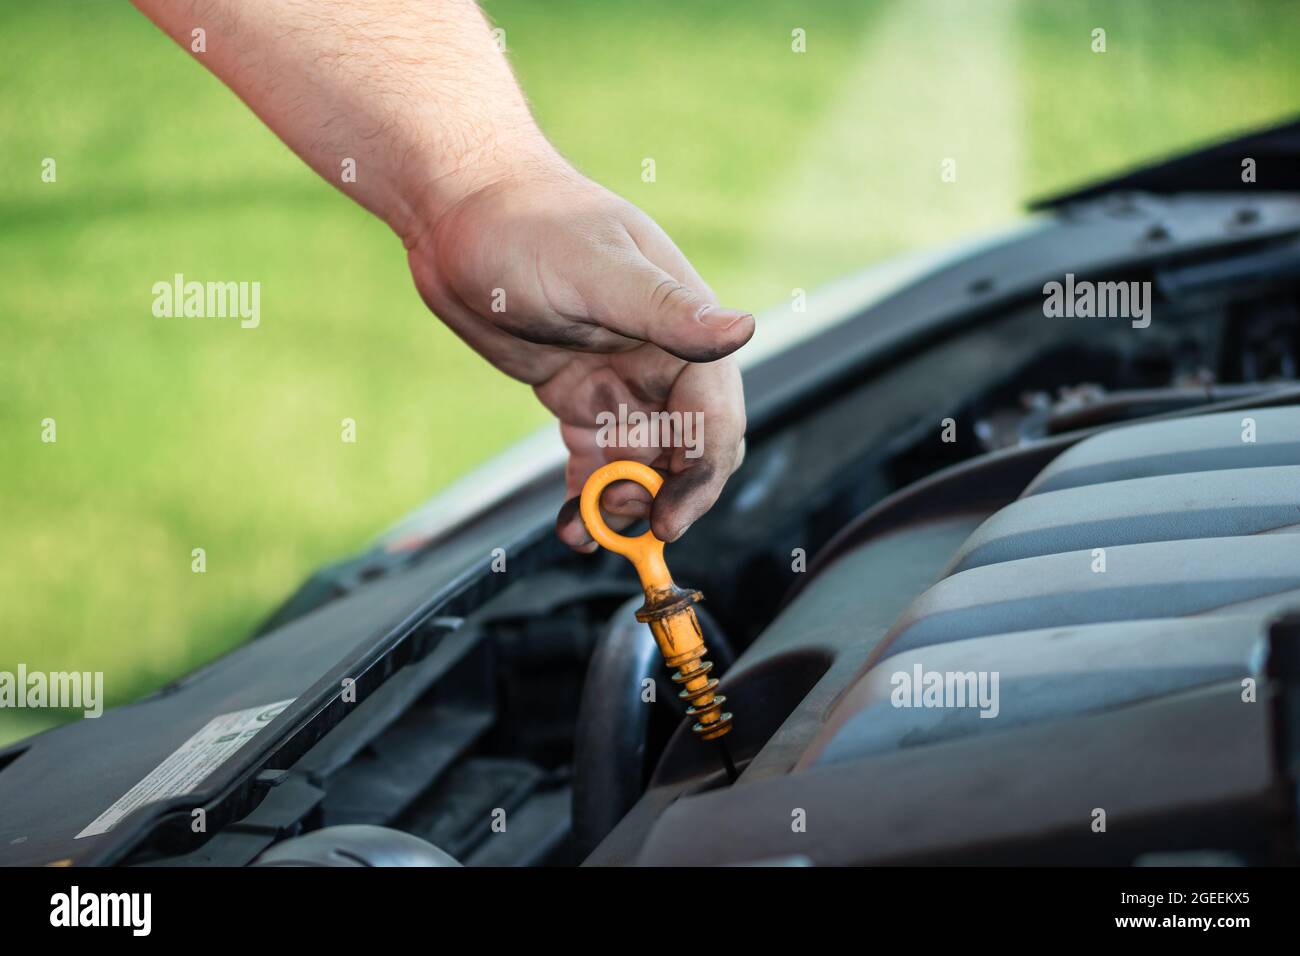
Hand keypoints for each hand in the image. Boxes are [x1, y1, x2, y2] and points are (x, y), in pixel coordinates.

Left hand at [406, 160, 752, 550]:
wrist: (456, 212)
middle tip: (621, 528)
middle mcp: (659, 359)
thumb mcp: (597, 269)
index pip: (714, 417)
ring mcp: (618, 379)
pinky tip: (568, 520)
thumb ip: (667, 311)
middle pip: (685, 450)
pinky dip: (585, 493)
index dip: (700, 475)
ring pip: (640, 462)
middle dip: (662, 497)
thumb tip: (743, 329)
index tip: (668, 521)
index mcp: (681, 327)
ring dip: (620, 505)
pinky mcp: (577, 394)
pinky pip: (594, 457)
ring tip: (581, 530)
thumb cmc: (528, 222)